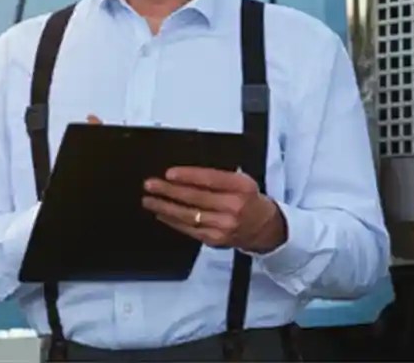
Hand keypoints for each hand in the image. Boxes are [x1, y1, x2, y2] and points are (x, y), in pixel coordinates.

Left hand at [141, 166, 286, 252]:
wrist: (265, 228)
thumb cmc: (249, 200)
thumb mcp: (240, 181)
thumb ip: (216, 177)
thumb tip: (183, 174)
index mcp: (241, 187)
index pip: (211, 180)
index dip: (188, 176)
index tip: (169, 173)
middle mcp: (234, 207)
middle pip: (196, 198)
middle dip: (169, 191)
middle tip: (151, 185)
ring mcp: (224, 226)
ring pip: (189, 216)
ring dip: (165, 207)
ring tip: (149, 200)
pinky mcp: (215, 240)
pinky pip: (189, 229)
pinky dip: (173, 221)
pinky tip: (161, 213)